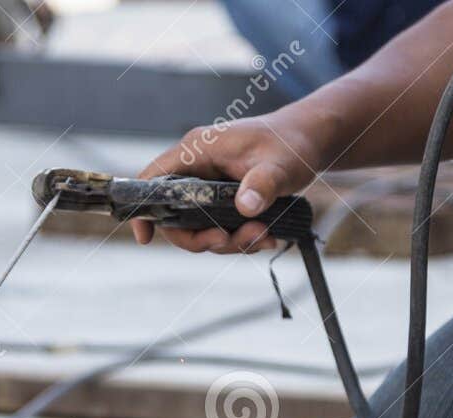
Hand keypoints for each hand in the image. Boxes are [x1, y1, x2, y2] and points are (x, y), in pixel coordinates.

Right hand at [132, 114, 324, 253]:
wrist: (309, 141)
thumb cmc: (291, 143)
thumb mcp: (280, 164)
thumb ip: (263, 184)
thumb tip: (245, 208)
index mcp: (198, 150)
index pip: (154, 179)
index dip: (143, 209)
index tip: (145, 238)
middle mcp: (197, 169)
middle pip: (176, 216)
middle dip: (202, 238)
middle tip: (234, 241)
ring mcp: (208, 186)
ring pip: (200, 228)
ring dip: (229, 242)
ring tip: (264, 236)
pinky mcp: (222, 200)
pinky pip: (219, 228)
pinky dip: (240, 239)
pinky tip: (267, 237)